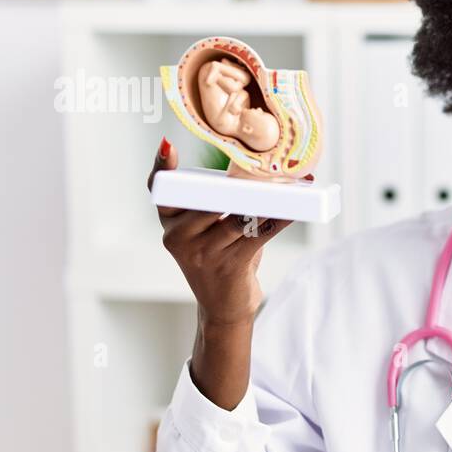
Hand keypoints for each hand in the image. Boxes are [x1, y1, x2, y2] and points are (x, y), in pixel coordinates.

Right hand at [146, 138, 291, 326]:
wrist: (223, 306)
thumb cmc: (220, 256)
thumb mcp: (207, 229)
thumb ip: (218, 201)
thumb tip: (259, 168)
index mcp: (170, 222)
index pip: (159, 190)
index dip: (161, 167)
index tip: (167, 145)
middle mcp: (179, 236)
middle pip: (206, 200)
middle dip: (235, 184)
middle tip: (259, 166)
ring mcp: (202, 253)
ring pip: (235, 217)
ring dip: (262, 202)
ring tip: (283, 186)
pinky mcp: (227, 267)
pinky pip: (256, 236)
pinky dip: (277, 221)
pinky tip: (292, 211)